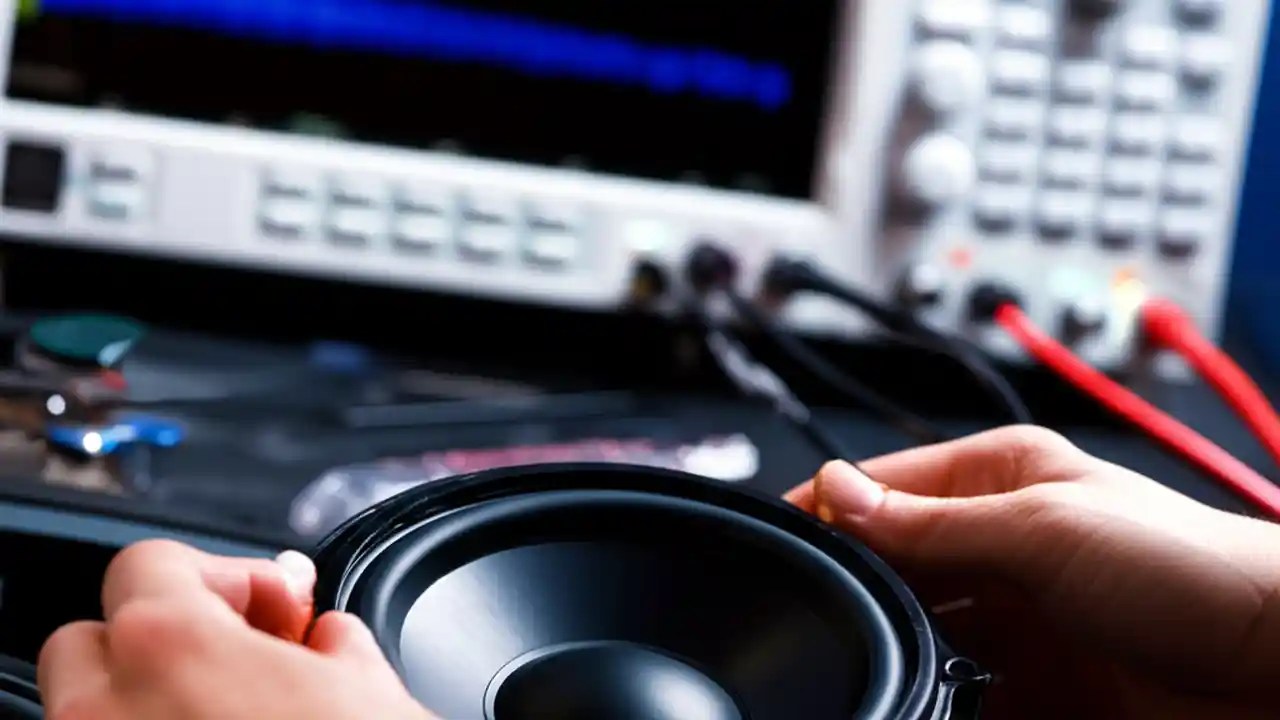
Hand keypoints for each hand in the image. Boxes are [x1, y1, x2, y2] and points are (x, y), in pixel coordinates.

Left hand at [38, 540, 435, 719]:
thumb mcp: (378, 696)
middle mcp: (107, 718)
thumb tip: (326, 642)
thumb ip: (336, 644)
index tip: (280, 608)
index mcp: (170, 649)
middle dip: (168, 641)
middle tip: (248, 663)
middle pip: (95, 642)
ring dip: (153, 709)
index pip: (151, 564)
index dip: (228, 576)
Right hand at [787, 426, 1279, 719]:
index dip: (824, 513)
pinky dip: (933, 694)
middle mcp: (999, 542)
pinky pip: (955, 687)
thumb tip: (838, 492)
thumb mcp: (1044, 529)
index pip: (880, 488)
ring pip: (916, 630)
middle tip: (828, 616)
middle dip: (858, 590)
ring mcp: (1013, 615)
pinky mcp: (1031, 681)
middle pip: (890, 565)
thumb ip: (931, 521)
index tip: (776, 545)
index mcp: (998, 478)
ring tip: (883, 659)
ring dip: (896, 645)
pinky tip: (926, 696)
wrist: (1276, 667)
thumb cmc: (1190, 568)